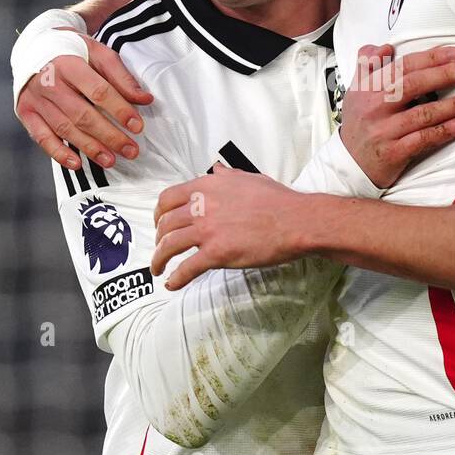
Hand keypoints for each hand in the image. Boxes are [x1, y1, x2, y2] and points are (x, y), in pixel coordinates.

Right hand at [15, 33, 153, 170]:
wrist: (36, 48)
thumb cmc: (73, 52)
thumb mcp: (99, 53)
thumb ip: (121, 77)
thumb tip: (145, 99)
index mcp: (69, 64)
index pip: (98, 91)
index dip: (120, 110)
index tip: (137, 126)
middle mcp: (49, 82)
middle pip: (82, 115)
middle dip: (109, 136)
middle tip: (130, 151)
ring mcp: (35, 99)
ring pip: (64, 128)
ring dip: (89, 148)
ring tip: (111, 160)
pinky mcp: (26, 112)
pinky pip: (42, 137)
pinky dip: (58, 153)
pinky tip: (77, 164)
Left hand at [152, 169, 305, 290]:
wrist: (296, 221)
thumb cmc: (277, 200)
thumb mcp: (248, 178)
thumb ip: (227, 175)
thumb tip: (217, 169)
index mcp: (207, 187)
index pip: (167, 198)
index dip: (158, 214)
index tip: (159, 223)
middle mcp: (201, 206)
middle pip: (165, 223)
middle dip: (158, 238)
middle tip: (161, 247)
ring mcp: (208, 230)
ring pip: (169, 246)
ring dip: (159, 260)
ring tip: (159, 269)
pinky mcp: (217, 253)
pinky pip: (187, 268)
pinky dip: (176, 278)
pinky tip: (172, 284)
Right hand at [340, 43, 454, 188]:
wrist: (348, 164)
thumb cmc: (359, 124)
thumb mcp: (356, 91)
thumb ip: (368, 65)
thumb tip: (385, 47)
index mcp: (369, 88)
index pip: (403, 66)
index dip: (431, 58)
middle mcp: (376, 107)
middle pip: (414, 85)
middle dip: (445, 74)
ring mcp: (384, 131)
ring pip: (423, 113)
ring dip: (454, 104)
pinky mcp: (393, 153)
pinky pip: (424, 139)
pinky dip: (446, 130)